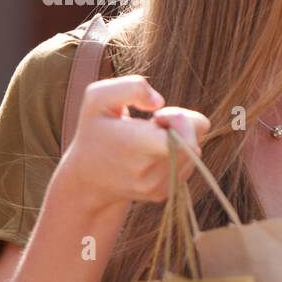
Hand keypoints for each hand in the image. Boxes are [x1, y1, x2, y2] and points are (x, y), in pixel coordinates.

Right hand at [58, 75, 211, 214]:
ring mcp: (156, 187)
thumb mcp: (97, 98)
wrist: (86, 177)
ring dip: (180, 139)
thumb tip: (159, 102)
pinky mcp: (164, 193)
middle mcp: (146, 172)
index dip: (178, 119)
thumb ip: (130, 88)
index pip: (183, 137)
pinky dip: (179, 154)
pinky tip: (154, 153)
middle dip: (180, 126)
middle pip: (193, 140)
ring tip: (151, 139)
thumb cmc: (95, 130)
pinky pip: (189, 165)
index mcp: (131, 145)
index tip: (157, 116)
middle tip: (153, 125)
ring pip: (194, 152)